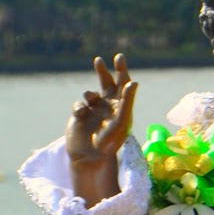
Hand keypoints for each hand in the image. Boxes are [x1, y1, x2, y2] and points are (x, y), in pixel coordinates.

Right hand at [65, 55, 137, 206]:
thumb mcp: (121, 120)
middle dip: (103, 71)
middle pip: (107, 84)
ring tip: (90, 99)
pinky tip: (81, 116)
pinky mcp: (80, 115)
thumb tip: (133, 82)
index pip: (124, 84)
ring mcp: (94, 110)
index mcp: (122, 106)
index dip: (121, 70)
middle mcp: (109, 106)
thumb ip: (127, 101)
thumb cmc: (110, 141)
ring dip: (89, 94)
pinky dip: (79, 108)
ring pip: (90, 93)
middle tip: (99, 60)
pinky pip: (78, 104)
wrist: (90, 156)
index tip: (119, 57)